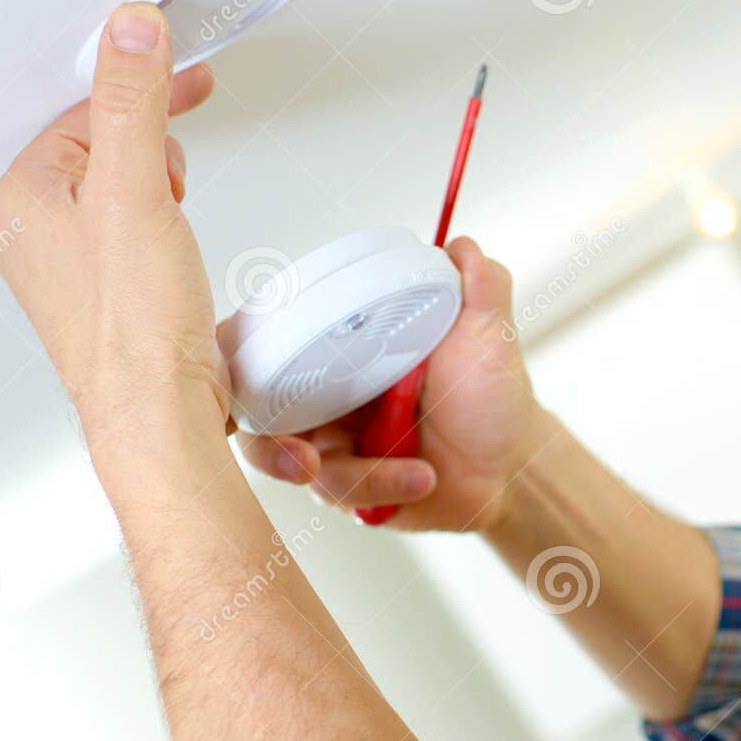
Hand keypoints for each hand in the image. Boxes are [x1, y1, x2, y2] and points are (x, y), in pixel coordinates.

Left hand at [0, 2, 225, 446]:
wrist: (159, 411)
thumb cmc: (134, 327)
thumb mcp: (137, 190)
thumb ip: (133, 102)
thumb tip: (130, 31)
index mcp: (23, 198)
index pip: (81, 110)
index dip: (137, 84)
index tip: (181, 70)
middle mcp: (35, 232)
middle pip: (98, 146)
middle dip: (149, 138)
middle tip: (181, 142)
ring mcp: (69, 267)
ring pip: (115, 191)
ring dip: (156, 184)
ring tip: (177, 205)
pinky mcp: (106, 294)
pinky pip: (128, 232)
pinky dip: (160, 224)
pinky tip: (178, 247)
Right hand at [239, 236, 543, 531]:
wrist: (510, 463)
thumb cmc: (489, 395)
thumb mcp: (488, 336)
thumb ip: (480, 288)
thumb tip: (464, 246)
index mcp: (338, 347)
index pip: (262, 343)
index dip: (230, 356)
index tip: (239, 373)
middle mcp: (321, 393)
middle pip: (255, 416)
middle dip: (271, 446)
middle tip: (306, 460)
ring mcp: (330, 443)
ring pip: (299, 464)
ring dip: (357, 474)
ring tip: (418, 472)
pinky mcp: (346, 488)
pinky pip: (336, 494)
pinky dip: (381, 487)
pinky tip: (423, 479)